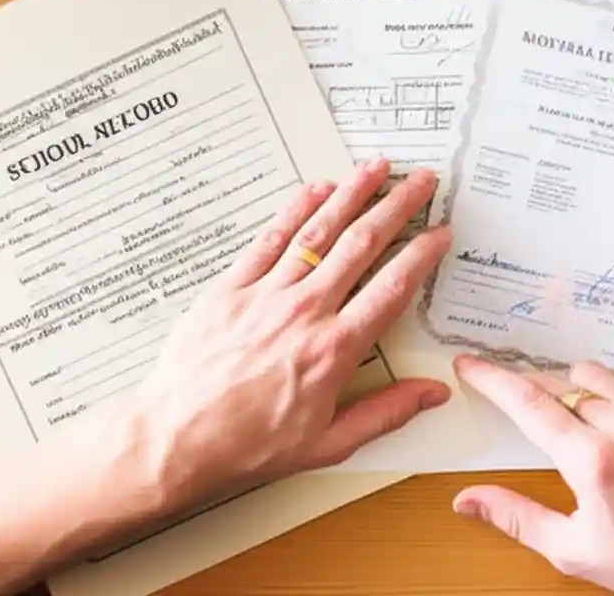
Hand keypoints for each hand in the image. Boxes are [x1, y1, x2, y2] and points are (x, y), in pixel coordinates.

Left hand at [122, 159, 451, 512]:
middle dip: (396, 207)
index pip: (392, 288)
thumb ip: (386, 413)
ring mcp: (265, 295)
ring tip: (375, 168)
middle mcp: (304, 312)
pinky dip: (295, 210)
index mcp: (334, 350)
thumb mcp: (328, 443)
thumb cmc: (247, 446)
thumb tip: (432, 394)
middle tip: (419, 181)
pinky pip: (270, 239)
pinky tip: (315, 189)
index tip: (438, 234)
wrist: (175, 438)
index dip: (421, 255)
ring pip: (319, 231)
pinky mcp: (230, 288)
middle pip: (361, 245)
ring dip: (351, 193)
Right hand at [452, 357, 613, 595]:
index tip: (470, 363)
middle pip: (559, 388)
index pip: (527, 402)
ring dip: (577, 391)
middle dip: (535, 396)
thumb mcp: (574, 549)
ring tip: (577, 421)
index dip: (492, 379)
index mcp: (592, 460)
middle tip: (528, 413)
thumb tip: (467, 501)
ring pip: (597, 377)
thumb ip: (516, 517)